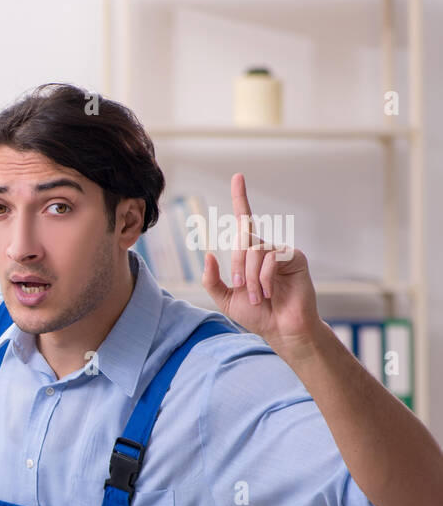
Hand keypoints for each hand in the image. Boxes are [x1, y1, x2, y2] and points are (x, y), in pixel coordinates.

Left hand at [201, 173, 322, 359]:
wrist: (280, 329)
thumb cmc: (257, 314)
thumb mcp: (225, 299)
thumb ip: (212, 279)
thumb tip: (209, 254)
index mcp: (249, 254)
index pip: (244, 220)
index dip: (240, 198)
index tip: (237, 176)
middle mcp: (266, 247)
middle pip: (242, 242)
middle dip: (237, 269)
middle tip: (242, 289)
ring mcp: (282, 251)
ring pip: (254, 252)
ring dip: (250, 279)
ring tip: (259, 296)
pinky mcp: (296, 257)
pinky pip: (270, 259)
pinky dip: (264, 279)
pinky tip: (270, 292)